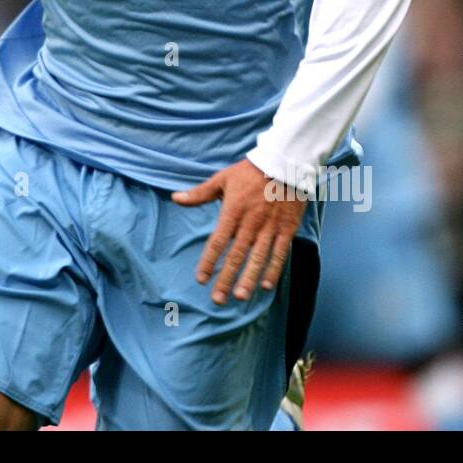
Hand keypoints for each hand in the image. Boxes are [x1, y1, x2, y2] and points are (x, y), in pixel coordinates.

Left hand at [172, 160, 305, 304]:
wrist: (285, 163)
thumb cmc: (249, 172)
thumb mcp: (222, 179)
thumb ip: (199, 193)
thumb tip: (176, 198)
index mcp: (233, 211)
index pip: (218, 241)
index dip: (209, 262)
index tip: (201, 279)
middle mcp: (251, 222)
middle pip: (236, 255)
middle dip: (226, 278)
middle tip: (218, 299)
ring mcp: (270, 227)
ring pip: (258, 258)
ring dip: (248, 279)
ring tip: (240, 297)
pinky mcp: (286, 229)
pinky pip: (279, 253)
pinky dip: (273, 269)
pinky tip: (266, 286)